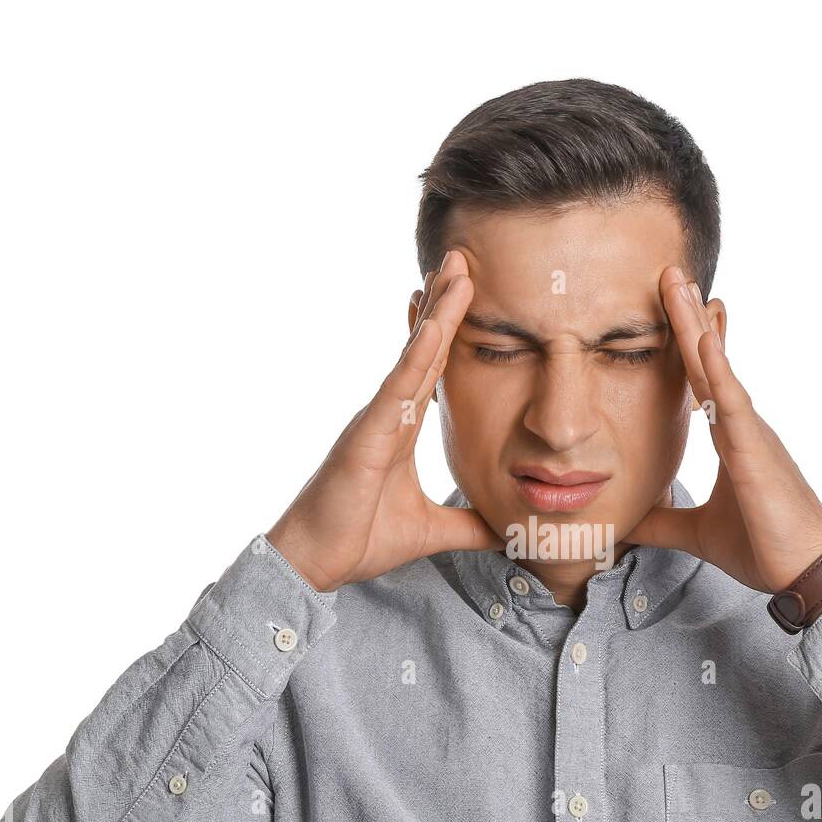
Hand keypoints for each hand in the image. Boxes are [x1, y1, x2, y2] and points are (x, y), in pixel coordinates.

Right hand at [267, 250, 502, 591]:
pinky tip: (437, 326)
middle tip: (465, 260)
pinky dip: (418, 355)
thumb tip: (505, 530)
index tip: (470, 297)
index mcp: (401, 429)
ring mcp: (376, 418)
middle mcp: (388, 414)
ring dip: (437, 313)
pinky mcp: (366, 433)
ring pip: (413, 356)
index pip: (434, 371)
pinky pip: (397, 386)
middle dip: (444, 304)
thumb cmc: (359, 540)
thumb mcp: (431, 533)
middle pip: (424, 348)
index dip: (451, 334)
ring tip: (457, 271)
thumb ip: (467, 526)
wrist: (316, 562)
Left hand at [625, 267, 821, 593]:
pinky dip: (718, 370)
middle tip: (670, 274)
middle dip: (689, 318)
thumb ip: (660, 523)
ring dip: (697, 327)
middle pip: (708, 362)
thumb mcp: (695, 534)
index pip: (704, 382)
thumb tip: (624, 523)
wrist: (803, 573)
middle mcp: (742, 427)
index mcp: (731, 439)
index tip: (677, 306)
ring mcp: (751, 434)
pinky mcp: (756, 451)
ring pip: (718, 371)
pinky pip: (733, 403)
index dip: (691, 344)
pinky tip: (703, 339)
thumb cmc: (763, 547)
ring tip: (680, 286)